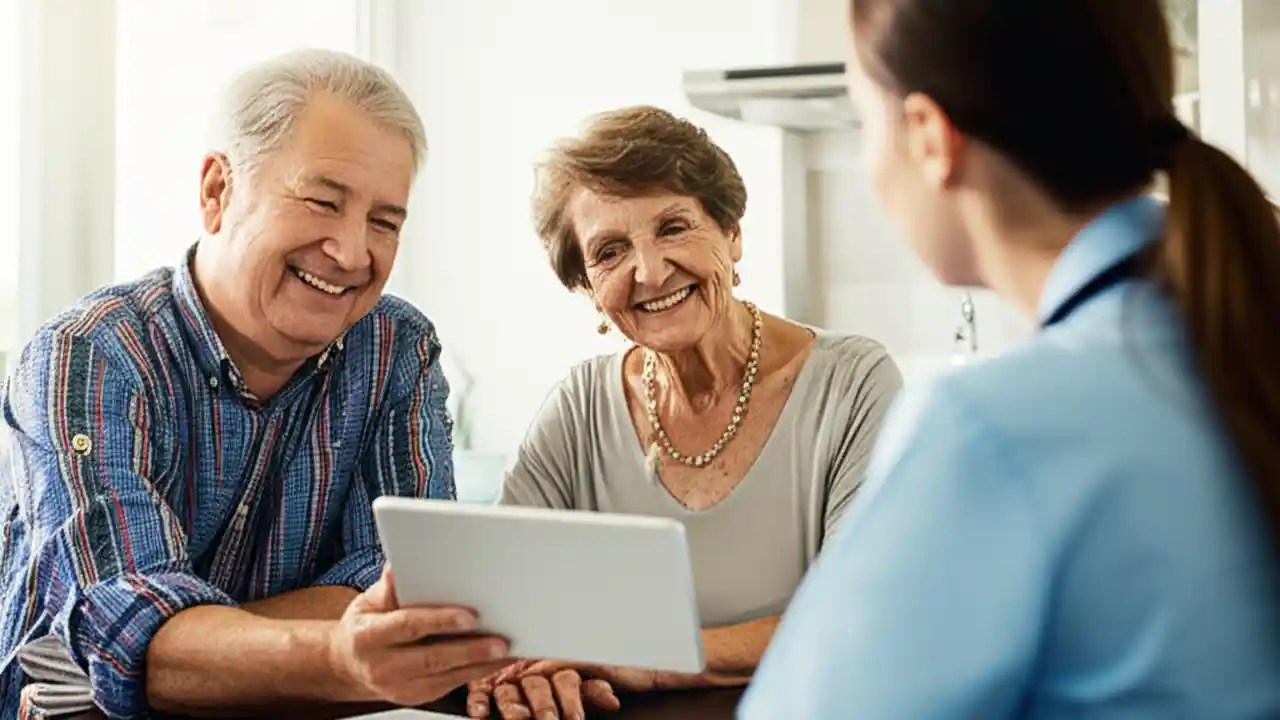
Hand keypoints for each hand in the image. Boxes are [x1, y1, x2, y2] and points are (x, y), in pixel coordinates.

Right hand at [327, 567, 512, 706]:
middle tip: (501, 641)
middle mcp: (384, 666)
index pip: (408, 626)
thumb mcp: (367, 602)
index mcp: (370, 636)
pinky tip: (498, 660)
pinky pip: (452, 684)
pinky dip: (478, 672)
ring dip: (482, 664)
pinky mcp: (417, 696)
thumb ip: (387, 588)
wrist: (348, 665)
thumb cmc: (364, 627)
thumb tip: (397, 568)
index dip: (440, 620)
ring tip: (509, 650)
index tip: (470, 615)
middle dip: (470, 650)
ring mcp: (401, 686)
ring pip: (448, 677)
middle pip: (432, 658)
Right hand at [466, 661, 624, 719]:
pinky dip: (478, 702)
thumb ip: (593, 688)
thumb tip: (613, 700)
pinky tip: (480, 714)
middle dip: (543, 707)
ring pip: (508, 693)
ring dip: (512, 708)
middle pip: (537, 687)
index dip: (571, 700)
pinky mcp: (482, 683)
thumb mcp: (576, 680)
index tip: (575, 719)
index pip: (565, 681)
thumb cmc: (557, 675)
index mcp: (557, 668)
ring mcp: (506, 677)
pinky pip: (477, 692)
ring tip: (517, 718)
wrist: (517, 656)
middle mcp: (531, 671)